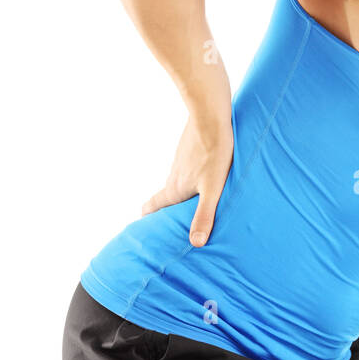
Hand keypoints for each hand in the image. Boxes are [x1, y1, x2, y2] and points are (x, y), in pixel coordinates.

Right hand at [142, 112, 234, 246]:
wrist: (211, 116)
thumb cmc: (214, 153)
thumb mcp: (213, 189)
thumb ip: (205, 215)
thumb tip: (195, 243)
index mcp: (175, 188)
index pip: (152, 207)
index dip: (147, 219)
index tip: (144, 230)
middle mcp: (175, 176)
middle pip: (165, 197)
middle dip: (166, 210)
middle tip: (171, 223)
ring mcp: (182, 161)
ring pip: (178, 181)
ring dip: (182, 194)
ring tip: (193, 205)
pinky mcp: (192, 149)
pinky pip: (190, 167)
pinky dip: (193, 177)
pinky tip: (207, 178)